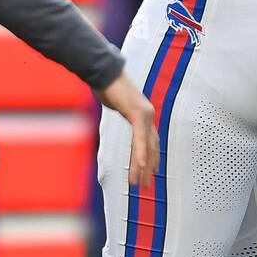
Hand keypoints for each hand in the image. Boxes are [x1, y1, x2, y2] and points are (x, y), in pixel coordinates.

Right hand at [96, 71, 158, 188]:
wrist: (103, 71)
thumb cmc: (107, 84)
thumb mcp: (116, 102)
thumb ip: (121, 109)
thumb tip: (117, 108)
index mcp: (144, 113)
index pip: (152, 140)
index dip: (153, 157)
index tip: (152, 172)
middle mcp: (148, 114)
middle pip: (152, 146)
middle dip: (149, 168)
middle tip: (146, 186)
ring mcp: (144, 113)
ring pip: (147, 145)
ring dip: (143, 167)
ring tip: (139, 184)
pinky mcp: (136, 112)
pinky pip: (140, 137)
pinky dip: (141, 152)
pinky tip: (141, 165)